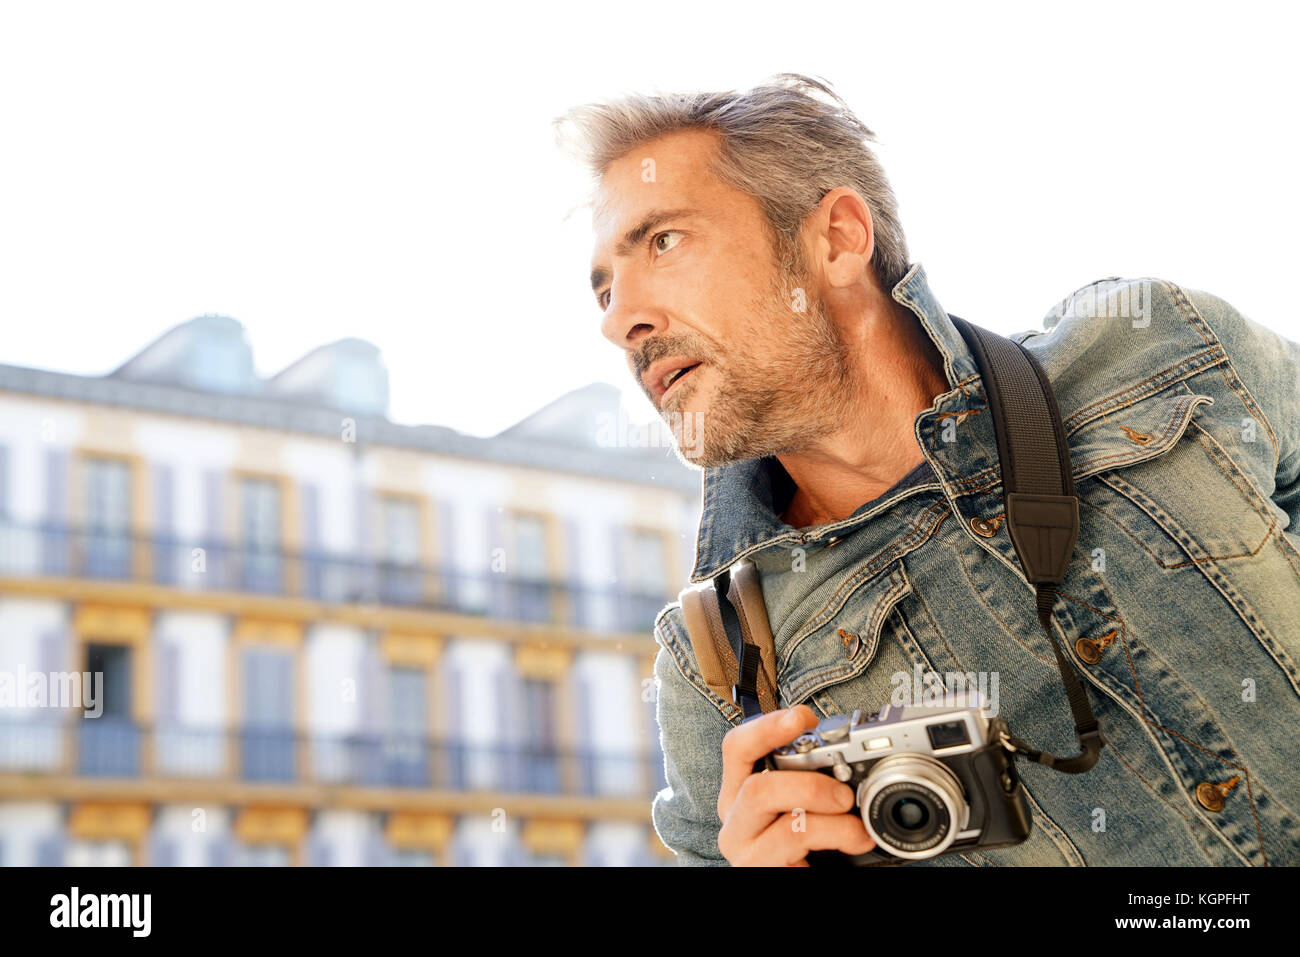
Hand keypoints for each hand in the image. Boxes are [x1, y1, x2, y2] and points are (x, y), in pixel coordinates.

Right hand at [716, 704, 875, 865]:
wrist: (804, 887)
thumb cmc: (807, 850)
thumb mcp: (803, 809)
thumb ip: (811, 780)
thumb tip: (852, 752)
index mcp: (741, 795)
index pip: (736, 748)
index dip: (766, 727)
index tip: (802, 717)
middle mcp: (735, 822)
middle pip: (755, 785)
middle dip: (807, 782)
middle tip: (843, 791)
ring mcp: (746, 851)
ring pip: (775, 814)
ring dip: (823, 810)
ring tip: (854, 821)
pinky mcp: (760, 871)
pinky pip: (794, 841)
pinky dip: (833, 834)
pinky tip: (856, 841)